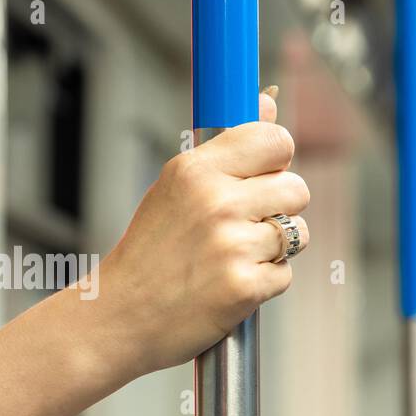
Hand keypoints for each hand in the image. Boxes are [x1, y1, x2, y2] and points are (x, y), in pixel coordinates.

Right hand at [80, 88, 309, 379]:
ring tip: (234, 257)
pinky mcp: (244, 287)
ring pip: (296, 234)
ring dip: (274, 249)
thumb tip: (270, 99)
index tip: (263, 177)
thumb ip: (229, 149)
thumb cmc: (151, 252)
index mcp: (195, 169)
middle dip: (281, 209)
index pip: (275, 140)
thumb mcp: (178, 187)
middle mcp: (216, 201)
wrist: (118, 316)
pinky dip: (265, 284)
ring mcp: (231, 245)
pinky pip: (285, 275)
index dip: (278, 160)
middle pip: (297, 188)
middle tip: (244, 227)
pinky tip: (230, 285)